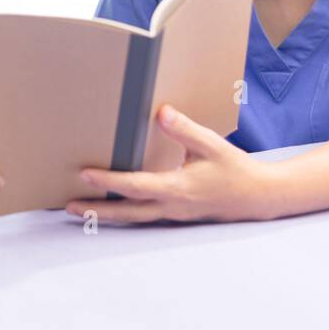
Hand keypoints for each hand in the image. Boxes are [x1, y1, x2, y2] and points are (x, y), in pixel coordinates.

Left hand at [66, 104, 274, 223]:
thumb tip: (161, 112)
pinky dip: (126, 212)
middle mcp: (171, 206)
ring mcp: (174, 214)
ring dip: (108, 213)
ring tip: (82, 208)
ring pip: (134, 217)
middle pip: (127, 212)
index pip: (134, 186)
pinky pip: (145, 215)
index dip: (107, 181)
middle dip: (97, 209)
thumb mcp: (211, 146)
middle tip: (69, 205)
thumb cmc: (236, 170)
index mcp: (177, 189)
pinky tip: (116, 204)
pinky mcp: (177, 215)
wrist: (259, 197)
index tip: (84, 173)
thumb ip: (185, 130)